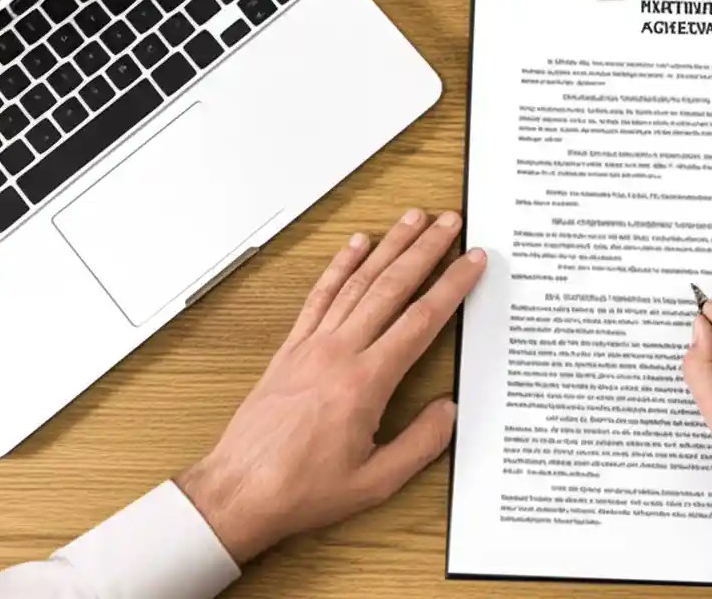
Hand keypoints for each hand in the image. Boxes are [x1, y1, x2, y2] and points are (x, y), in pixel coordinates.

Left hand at [175, 209, 484, 563]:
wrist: (239, 492)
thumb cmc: (302, 489)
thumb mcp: (376, 481)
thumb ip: (420, 443)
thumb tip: (448, 410)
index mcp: (365, 383)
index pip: (420, 320)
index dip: (451, 286)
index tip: (471, 262)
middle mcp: (338, 354)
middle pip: (391, 287)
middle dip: (425, 250)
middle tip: (449, 223)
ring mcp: (311, 347)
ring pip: (357, 283)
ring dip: (388, 247)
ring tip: (411, 220)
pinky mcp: (291, 350)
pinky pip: (320, 297)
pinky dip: (339, 267)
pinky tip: (356, 247)